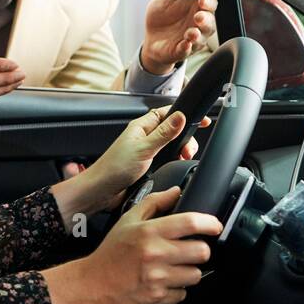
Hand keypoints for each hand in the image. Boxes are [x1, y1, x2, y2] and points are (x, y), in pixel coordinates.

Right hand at [53, 185, 221, 303]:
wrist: (91, 283)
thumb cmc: (110, 253)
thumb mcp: (128, 220)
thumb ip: (154, 203)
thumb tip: (176, 193)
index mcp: (149, 232)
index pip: (191, 223)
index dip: (210, 223)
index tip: (214, 226)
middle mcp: (155, 254)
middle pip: (202, 251)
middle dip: (201, 251)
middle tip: (191, 250)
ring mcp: (157, 278)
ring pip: (196, 275)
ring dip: (189, 272)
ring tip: (174, 268)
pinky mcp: (157, 297)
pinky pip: (183, 294)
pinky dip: (177, 290)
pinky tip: (164, 282)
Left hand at [78, 105, 209, 211]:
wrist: (101, 191)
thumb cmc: (114, 168)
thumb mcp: (143, 148)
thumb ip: (163, 133)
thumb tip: (180, 116)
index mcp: (141, 126)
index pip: (167, 112)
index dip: (184, 114)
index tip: (202, 120)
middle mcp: (144, 137)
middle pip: (173, 130)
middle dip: (185, 138)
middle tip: (188, 150)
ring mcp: (145, 151)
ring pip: (170, 145)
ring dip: (179, 151)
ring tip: (182, 158)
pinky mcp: (146, 165)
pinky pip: (165, 159)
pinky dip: (173, 161)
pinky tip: (174, 166)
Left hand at [140, 0, 216, 74]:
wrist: (150, 33)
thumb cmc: (165, 12)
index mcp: (199, 8)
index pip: (211, 5)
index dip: (209, 3)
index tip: (202, 1)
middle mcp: (199, 25)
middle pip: (210, 24)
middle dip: (206, 21)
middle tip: (198, 17)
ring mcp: (191, 40)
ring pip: (200, 40)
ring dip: (197, 36)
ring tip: (192, 32)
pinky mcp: (179, 51)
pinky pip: (186, 51)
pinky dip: (186, 48)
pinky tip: (185, 44)